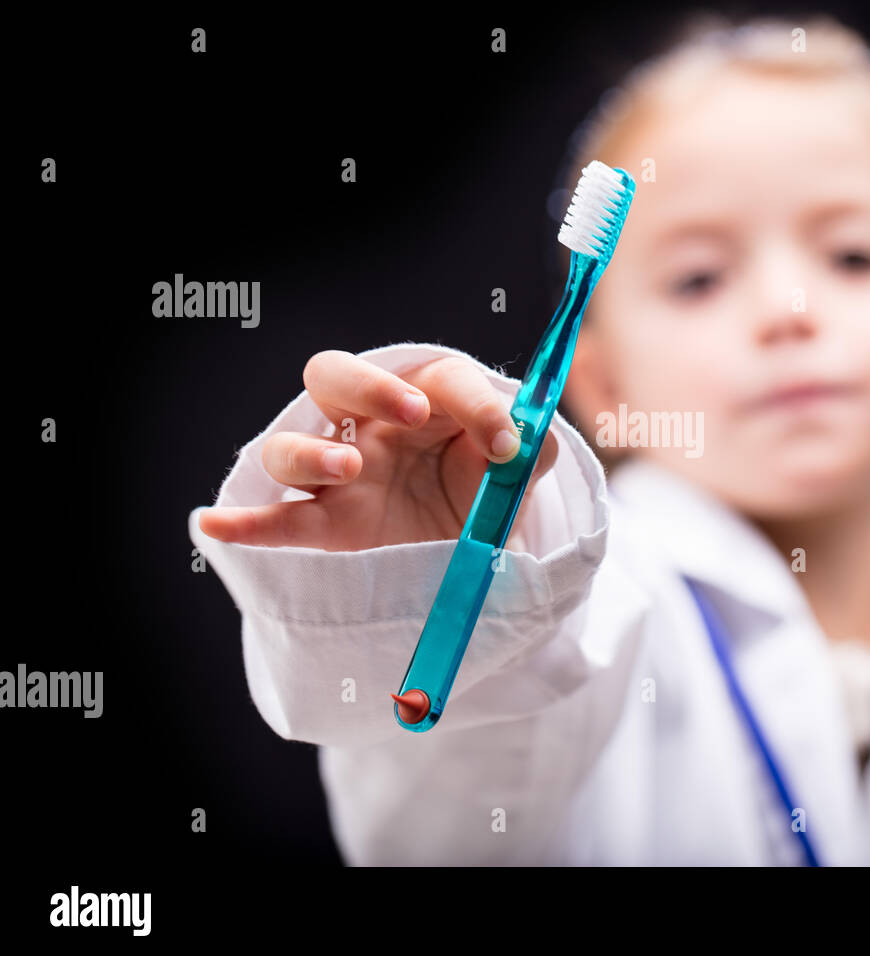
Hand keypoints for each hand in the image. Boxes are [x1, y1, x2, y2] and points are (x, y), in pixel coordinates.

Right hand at [198, 350, 558, 550]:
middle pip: (334, 377)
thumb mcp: (520, 472)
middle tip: (412, 411)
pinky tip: (215, 525)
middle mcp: (372, 427)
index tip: (508, 446)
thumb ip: (530, 448)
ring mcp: (340, 477)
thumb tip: (524, 441)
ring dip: (313, 452)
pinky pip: (275, 522)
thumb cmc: (487, 495)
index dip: (475, 403)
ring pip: (291, 446)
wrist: (471, 556)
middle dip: (368, 386)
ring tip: (351, 469)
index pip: (441, 378)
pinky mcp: (326, 526)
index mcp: (426, 401)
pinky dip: (243, 524)